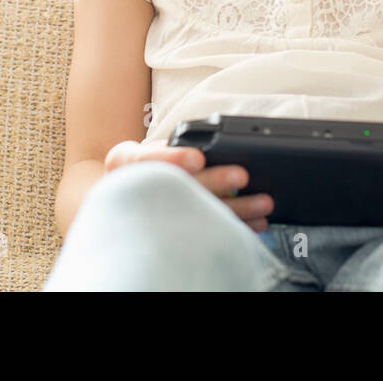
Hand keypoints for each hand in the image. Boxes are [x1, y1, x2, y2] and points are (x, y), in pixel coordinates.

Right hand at [105, 139, 274, 232]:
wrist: (120, 201)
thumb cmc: (140, 170)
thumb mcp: (141, 152)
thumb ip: (168, 148)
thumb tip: (213, 149)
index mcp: (124, 160)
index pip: (146, 157)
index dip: (175, 157)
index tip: (198, 157)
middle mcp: (135, 187)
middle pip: (178, 186)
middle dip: (214, 181)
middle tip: (242, 175)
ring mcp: (153, 215)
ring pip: (197, 213)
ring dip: (235, 208)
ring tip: (263, 203)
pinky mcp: (173, 234)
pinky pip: (206, 232)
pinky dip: (234, 227)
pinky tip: (255, 223)